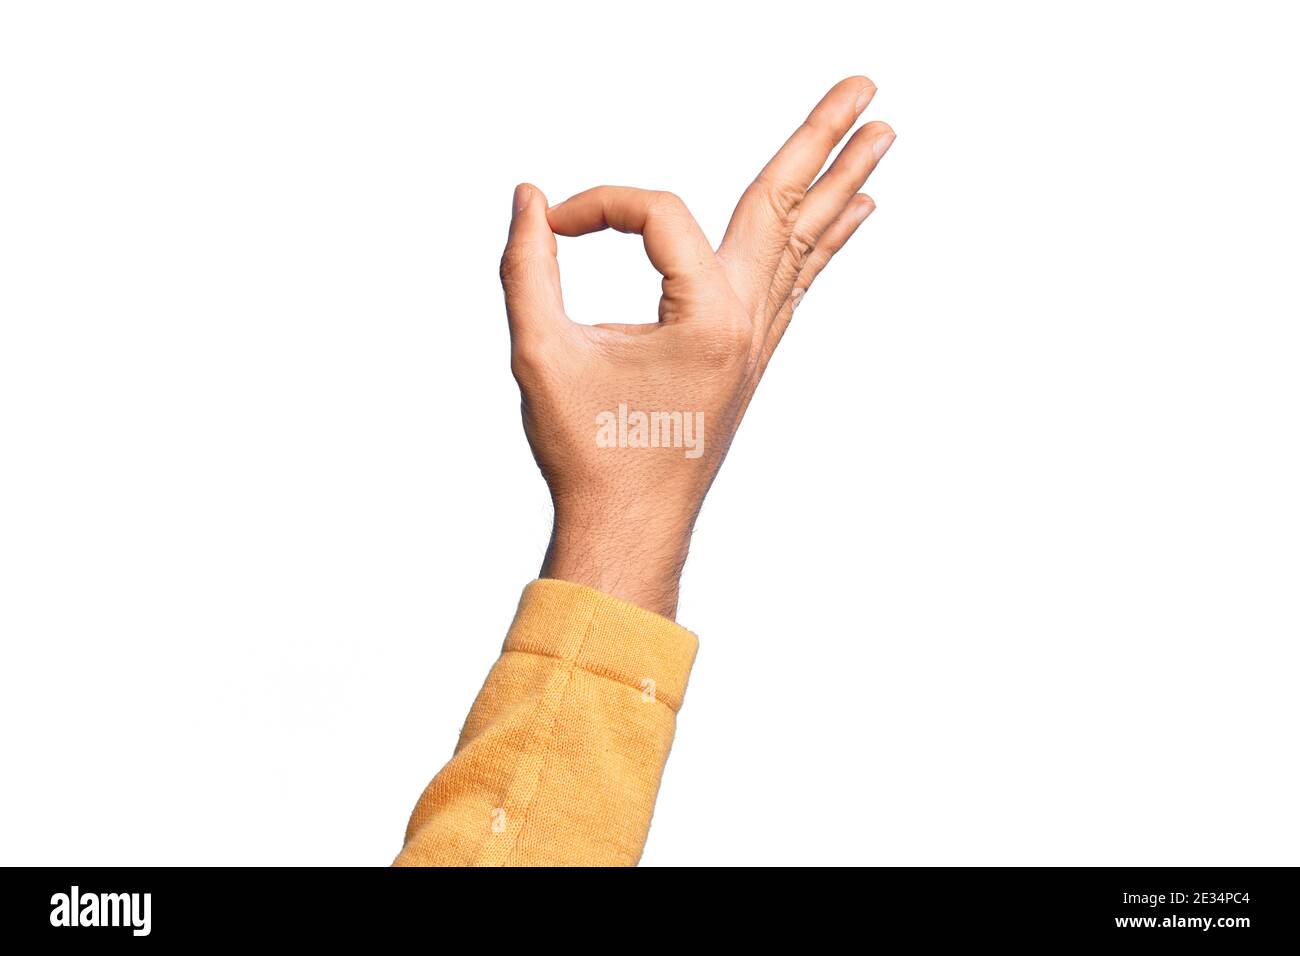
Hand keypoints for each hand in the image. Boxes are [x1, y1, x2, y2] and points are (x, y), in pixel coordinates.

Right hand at [499, 77, 893, 617]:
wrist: (629, 530)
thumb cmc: (588, 451)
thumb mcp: (539, 356)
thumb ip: (526, 269)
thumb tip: (531, 199)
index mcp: (705, 315)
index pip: (659, 214)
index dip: (600, 206)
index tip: (552, 226)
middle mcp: (747, 321)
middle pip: (786, 204)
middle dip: (824, 139)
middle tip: (866, 84)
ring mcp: (758, 342)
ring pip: (805, 243)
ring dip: (841, 184)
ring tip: (885, 135)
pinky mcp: (750, 359)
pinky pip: (799, 283)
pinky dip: (826, 243)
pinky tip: (853, 216)